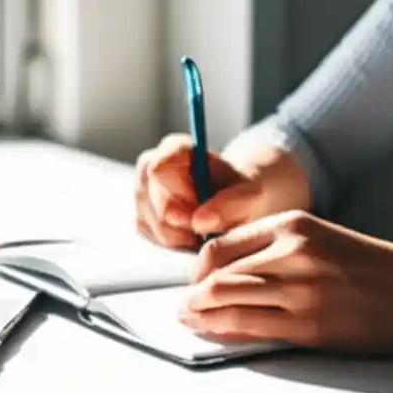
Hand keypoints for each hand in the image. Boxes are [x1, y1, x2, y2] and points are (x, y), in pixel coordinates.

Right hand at [134, 134, 269, 249]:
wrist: (237, 204)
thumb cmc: (244, 193)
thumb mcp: (251, 195)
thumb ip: (232, 204)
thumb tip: (199, 220)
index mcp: (175, 148)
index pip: (159, 167)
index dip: (180, 194)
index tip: (201, 207)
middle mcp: (150, 165)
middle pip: (153, 199)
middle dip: (182, 220)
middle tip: (208, 224)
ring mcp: (141, 192)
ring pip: (151, 221)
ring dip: (180, 235)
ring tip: (205, 229)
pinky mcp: (141, 217)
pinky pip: (152, 236)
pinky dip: (175, 243)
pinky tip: (193, 235)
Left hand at [179, 210, 392, 353]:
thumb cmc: (373, 270)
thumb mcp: (321, 240)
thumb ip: (274, 249)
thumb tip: (224, 270)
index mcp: (294, 225)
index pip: (221, 244)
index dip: (198, 268)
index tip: (194, 282)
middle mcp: (293, 252)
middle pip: (215, 272)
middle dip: (192, 294)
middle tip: (184, 307)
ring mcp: (300, 289)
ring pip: (225, 299)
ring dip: (200, 314)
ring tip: (193, 321)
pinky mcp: (309, 325)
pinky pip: (249, 327)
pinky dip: (223, 330)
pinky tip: (216, 332)